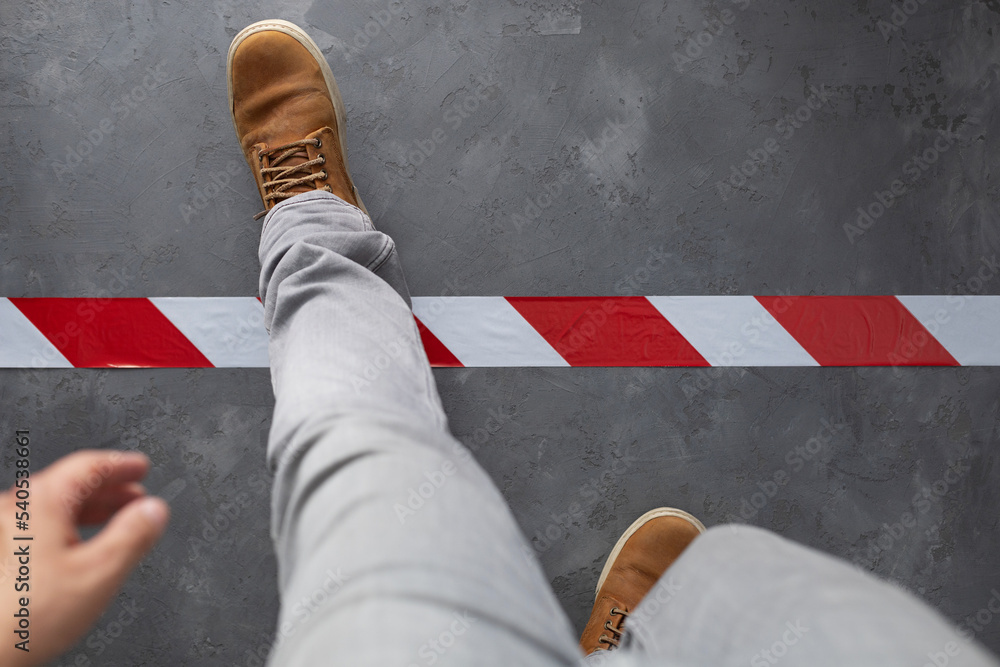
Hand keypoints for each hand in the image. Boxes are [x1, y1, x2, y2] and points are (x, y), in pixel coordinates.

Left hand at [0, 450, 168, 665]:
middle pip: (71, 484)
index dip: (122, 465)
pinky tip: (78, 545)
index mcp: (41, 502)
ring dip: (89, 508)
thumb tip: (154, 511)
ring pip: (55, 506)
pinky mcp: (2, 552)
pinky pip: (40, 525)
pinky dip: (68, 526)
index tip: (139, 467)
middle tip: (135, 492)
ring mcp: (5, 530)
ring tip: (115, 518)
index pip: (90, 466)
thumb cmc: (24, 616)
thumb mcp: (100, 572)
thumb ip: (134, 535)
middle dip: (109, 488)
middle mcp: (17, 509)